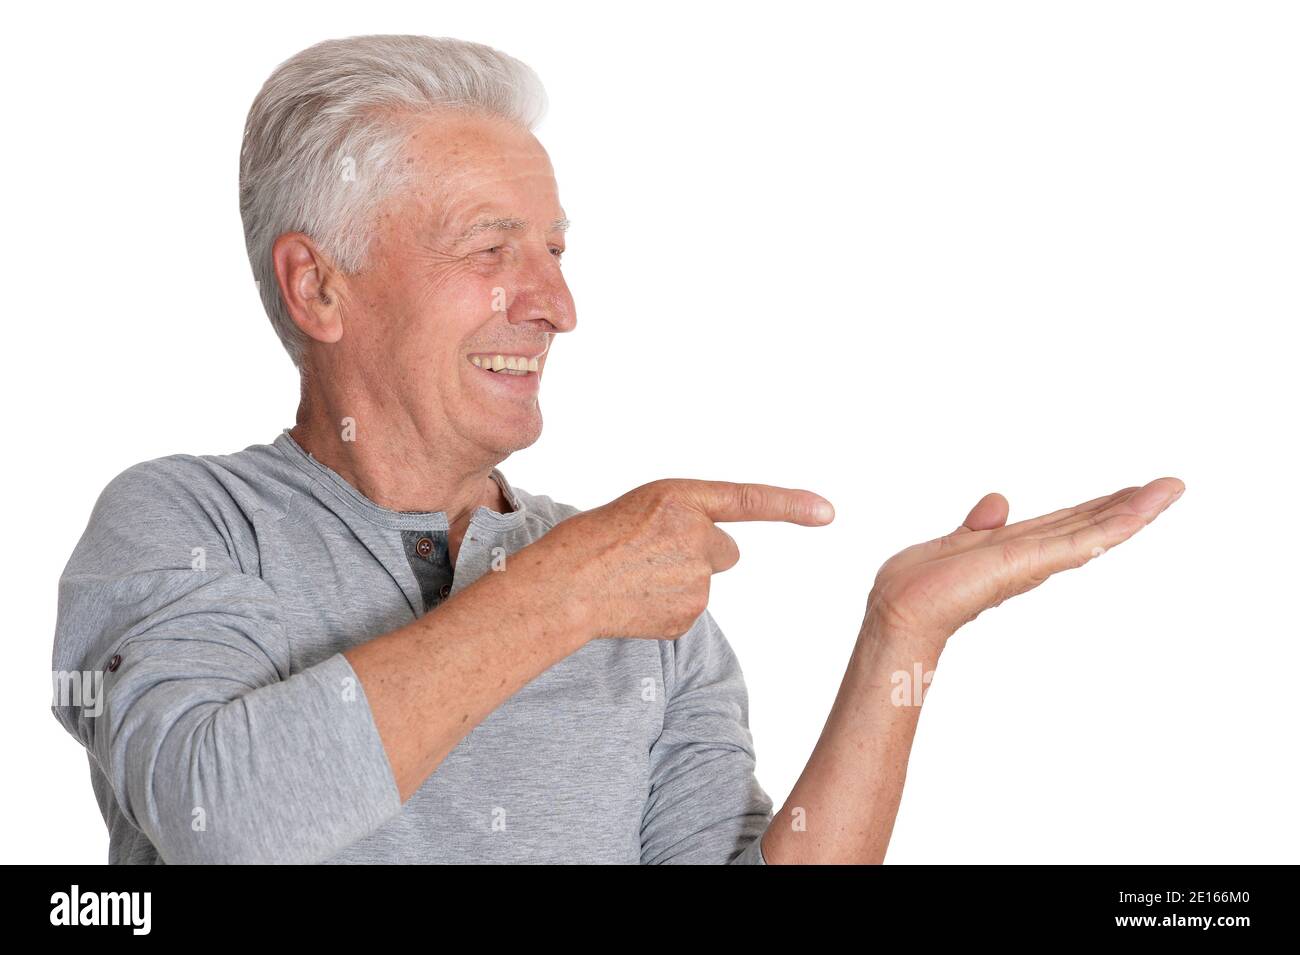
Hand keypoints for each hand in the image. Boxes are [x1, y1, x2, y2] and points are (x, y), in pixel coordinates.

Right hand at [530, 479, 833, 639]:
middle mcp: (697, 536)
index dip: (792, 505)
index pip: (749, 500)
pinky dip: (666, 607)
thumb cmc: (592, 541)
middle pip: (722, 550)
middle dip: (698, 553)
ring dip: (676, 580)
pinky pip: (688, 609)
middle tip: (649, 555)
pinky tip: (636, 600)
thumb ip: (685, 519)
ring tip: (634, 577)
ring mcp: (695, 580)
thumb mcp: (641, 509)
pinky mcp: (688, 615)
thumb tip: (721, 554)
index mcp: (681, 497)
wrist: (564, 586)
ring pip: (702, 581)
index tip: (827, 512)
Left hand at [865, 477, 1184, 645]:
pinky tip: (1143, 511)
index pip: (1067, 523)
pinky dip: (1115, 525)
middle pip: (1090, 525)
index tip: (1130, 491)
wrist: (901, 611)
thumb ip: (979, 525)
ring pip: (1096, 532)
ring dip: (1136, 511)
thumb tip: (1000, 501)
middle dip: (1129, 506)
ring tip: (1172, 488)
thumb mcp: (954, 542)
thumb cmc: (918, 586)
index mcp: (1014, 549)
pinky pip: (1082, 541)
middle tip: (1169, 486)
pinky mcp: (1032, 564)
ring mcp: (1036, 561)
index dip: (1099, 506)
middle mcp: (1032, 557)